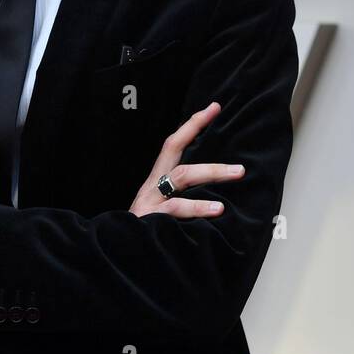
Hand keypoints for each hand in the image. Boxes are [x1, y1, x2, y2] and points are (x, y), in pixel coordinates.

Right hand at [128, 101, 245, 218]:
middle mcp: (152, 189)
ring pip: (177, 195)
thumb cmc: (143, 225)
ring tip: (222, 207)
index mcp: (157, 181)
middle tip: (240, 171)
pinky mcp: (148, 224)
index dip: (193, 125)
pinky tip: (210, 218)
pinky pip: (171, 217)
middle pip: (181, 170)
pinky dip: (191, 215)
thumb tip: (217, 186)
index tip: (214, 108)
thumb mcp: (160, 205)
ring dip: (201, 198)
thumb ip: (181, 194)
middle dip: (212, 169)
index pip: (175, 145)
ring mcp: (149, 207)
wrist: (114, 246)